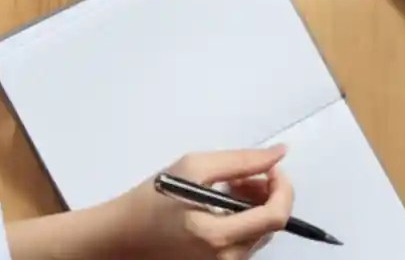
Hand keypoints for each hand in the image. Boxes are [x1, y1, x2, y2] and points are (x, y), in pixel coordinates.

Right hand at [5, 147, 294, 259]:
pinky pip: (246, 242)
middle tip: (243, 175)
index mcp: (218, 237)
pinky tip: (223, 205)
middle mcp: (225, 259)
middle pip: (272, 225)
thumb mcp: (194, 167)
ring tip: (229, 187)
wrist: (120, 236)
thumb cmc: (151, 200)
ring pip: (261, 233)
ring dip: (256, 206)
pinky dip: (244, 220)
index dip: (283, 188)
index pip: (277, 216)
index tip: (271, 169)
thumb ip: (241, 161)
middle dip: (267, 193)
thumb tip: (278, 154)